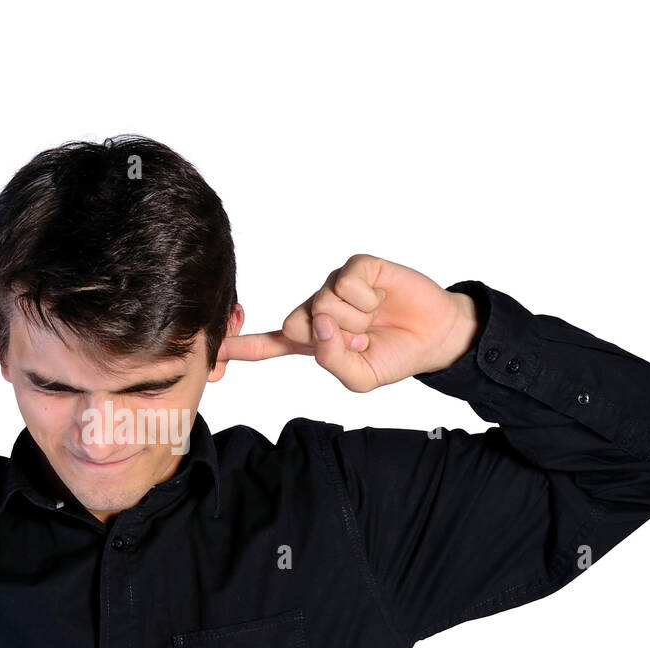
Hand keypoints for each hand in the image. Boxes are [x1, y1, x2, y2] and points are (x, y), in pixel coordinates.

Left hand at [216, 254, 478, 391]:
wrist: (434, 337)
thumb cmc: (394, 356)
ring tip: (373, 320)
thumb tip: (319, 322)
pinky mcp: (357, 268)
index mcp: (312, 340)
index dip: (241, 347)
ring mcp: (335, 287)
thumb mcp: (360, 377)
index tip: (215, 348)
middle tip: (359, 338)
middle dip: (330, 337)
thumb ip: (331, 360)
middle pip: (295, 322)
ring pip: (322, 303)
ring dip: (355, 320)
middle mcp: (318, 310)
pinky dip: (366, 298)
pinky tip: (379, 298)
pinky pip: (345, 283)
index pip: (270, 344)